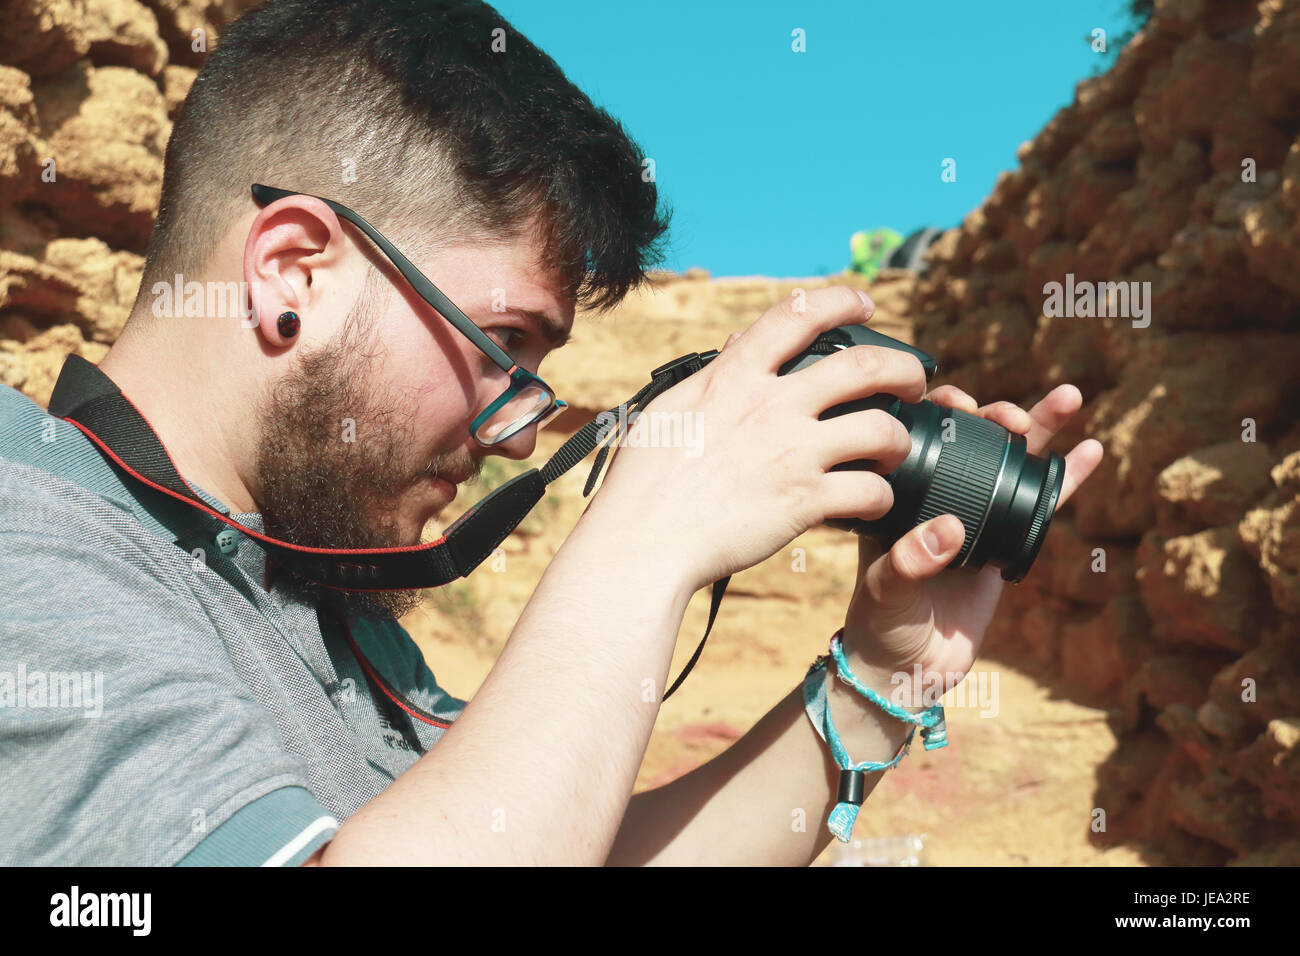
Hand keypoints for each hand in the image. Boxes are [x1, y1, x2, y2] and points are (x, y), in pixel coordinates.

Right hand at [584, 287, 927, 594]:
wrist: (643, 540)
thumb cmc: (644, 481)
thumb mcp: (670, 408)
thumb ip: (714, 375)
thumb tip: (740, 344)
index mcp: (736, 375)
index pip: (799, 314)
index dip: (841, 299)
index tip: (864, 303)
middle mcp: (771, 405)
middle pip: (864, 365)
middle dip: (903, 368)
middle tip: (913, 383)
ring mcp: (792, 452)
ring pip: (882, 428)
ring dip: (898, 440)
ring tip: (894, 451)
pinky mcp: (805, 501)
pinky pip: (870, 491)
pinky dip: (881, 497)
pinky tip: (873, 502)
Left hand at [841, 384, 1103, 701]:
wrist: (909, 670)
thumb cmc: (882, 625)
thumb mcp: (887, 591)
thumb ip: (911, 561)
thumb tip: (949, 530)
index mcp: (897, 495)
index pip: (919, 436)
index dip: (940, 410)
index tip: (956, 403)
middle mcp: (936, 496)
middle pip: (970, 439)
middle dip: (993, 416)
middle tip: (1009, 417)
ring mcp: (975, 514)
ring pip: (1011, 460)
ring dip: (1039, 426)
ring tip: (1069, 396)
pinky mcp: (1007, 541)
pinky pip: (1042, 502)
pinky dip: (1068, 476)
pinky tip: (1092, 449)